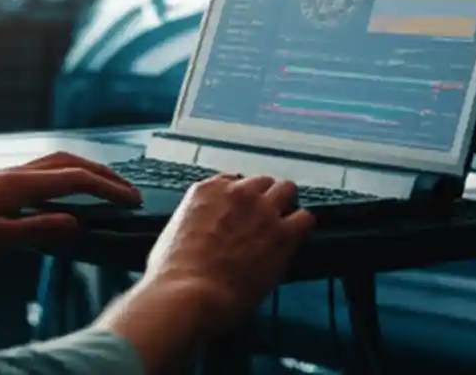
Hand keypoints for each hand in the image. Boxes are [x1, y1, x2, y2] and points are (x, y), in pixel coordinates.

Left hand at [0, 151, 140, 261]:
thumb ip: (36, 229)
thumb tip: (75, 222)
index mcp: (18, 184)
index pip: (75, 179)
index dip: (107, 187)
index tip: (131, 199)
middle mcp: (14, 173)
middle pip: (70, 162)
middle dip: (103, 173)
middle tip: (127, 189)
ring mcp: (3, 175)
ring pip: (55, 162)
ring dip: (84, 170)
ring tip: (103, 185)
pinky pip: (41, 170)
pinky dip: (64, 174)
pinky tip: (62, 191)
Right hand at [96, 174, 314, 369]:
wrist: (188, 294)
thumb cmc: (170, 274)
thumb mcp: (173, 234)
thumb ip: (196, 221)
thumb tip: (203, 233)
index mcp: (207, 190)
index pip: (233, 182)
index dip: (238, 201)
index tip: (237, 216)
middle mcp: (238, 192)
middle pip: (262, 182)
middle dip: (263, 199)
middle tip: (261, 223)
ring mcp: (263, 210)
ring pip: (287, 190)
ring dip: (284, 207)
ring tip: (280, 229)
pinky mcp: (283, 233)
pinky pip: (305, 219)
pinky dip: (300, 228)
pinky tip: (292, 243)